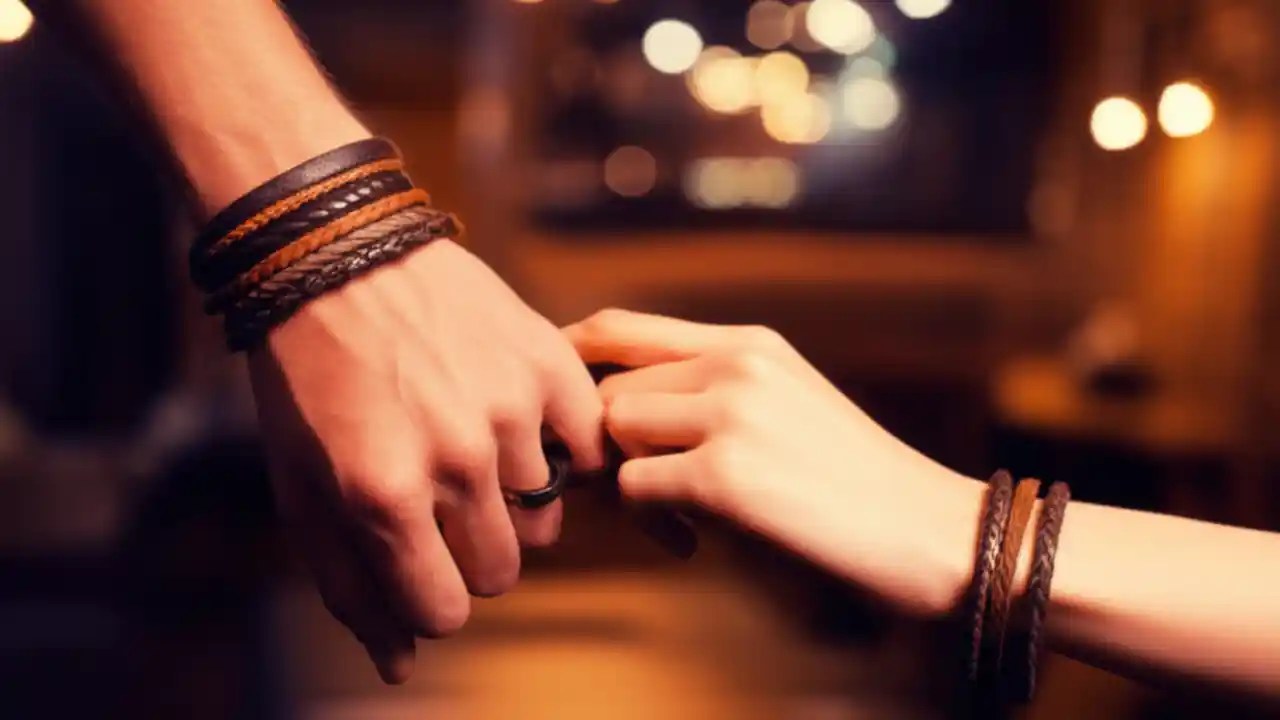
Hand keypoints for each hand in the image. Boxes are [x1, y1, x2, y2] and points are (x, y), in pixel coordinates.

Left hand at [249, 240, 604, 683]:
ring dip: (509, 501)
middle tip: (441, 500)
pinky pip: (585, 450)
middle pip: (501, 571)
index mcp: (382, 497)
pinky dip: (560, 451)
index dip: (432, 596)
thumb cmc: (308, 381)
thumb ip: (350, 584)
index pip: (446, 611)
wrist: (335, 255)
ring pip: (543, 519)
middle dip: (468, 551)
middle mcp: (455, 459)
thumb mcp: (301, 488)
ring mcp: (510, 409)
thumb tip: (402, 664)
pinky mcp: (548, 365)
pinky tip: (519, 428)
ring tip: (470, 446)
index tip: (421, 563)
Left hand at [565, 309, 982, 617]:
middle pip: (608, 389)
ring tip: (677, 518)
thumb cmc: (852, 483)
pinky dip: (651, 522)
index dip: (569, 355)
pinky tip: (693, 541)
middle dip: (604, 445)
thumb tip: (616, 419)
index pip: (621, 326)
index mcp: (748, 344)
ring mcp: (731, 414)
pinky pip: (634, 488)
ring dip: (626, 482)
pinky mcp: (725, 475)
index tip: (550, 394)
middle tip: (637, 493)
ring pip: (614, 433)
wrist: (931, 532)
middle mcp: (735, 364)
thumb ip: (707, 396)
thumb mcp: (783, 408)